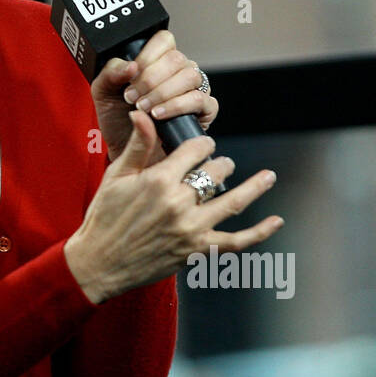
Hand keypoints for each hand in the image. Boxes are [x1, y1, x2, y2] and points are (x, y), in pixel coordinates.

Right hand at [65, 110, 281, 303]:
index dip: (202, 144)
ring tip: (269, 176)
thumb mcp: (117, 176)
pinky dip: (260, 232)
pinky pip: (237, 242)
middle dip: (219, 164)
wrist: (99, 262)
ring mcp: (192, 228)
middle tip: (217, 165)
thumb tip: (142, 113)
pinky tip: (276, 221)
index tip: (202, 145)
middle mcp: (179, 202)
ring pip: (234, 202)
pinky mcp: (197, 251)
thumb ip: (137, 145)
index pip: (196, 149)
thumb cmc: (103, 216)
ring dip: (255, 187)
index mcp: (159, 179)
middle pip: (215, 172)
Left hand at [90, 30, 218, 162]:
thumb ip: (110, 73)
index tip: (130, 74)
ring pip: (190, 76)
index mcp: (157, 60)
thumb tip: (130, 65)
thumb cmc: (118, 120)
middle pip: (176, 58)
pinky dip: (177, 106)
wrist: (128, 152)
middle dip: (150, 78)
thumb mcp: (103, 93)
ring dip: (163, 92)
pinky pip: (201, 100)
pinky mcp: (205, 110)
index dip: (147, 54)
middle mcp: (179, 71)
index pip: (163, 40)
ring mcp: (194, 89)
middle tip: (132, 96)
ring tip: (143, 107)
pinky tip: (158, 115)